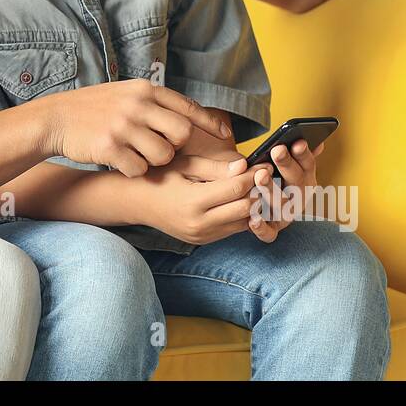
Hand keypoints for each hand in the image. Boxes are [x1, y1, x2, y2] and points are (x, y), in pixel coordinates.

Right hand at [39, 80, 233, 176]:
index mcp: (144, 90)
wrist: (57, 118)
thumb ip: (154, 101)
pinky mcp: (110, 147)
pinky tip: (122, 162)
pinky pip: (139, 169)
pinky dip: (135, 171)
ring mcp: (123, 126)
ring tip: (138, 155)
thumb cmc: (94, 108)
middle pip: (181, 134)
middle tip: (162, 149)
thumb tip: (189, 114)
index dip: (209, 123)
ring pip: (163, 155)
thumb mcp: (125, 93)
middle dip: (177, 147)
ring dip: (156, 162)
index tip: (225, 134)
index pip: (187, 106)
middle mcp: (137, 105)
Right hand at [137, 153, 281, 244]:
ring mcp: (203, 235)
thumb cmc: (161, 177)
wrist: (138, 203)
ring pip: (244, 222)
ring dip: (255, 205)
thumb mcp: (185, 165)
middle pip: (245, 209)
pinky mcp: (205, 241)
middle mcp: (200, 223)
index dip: (254, 176)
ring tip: (260, 188)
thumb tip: (244, 165)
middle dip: (259, 191)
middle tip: (267, 176)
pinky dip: (243, 215)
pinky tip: (245, 199)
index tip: (265, 164)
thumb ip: (215, 167)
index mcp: (193, 201)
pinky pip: (233, 229)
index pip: (235, 189)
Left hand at [248, 139, 325, 237]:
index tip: (298, 142)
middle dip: (287, 165)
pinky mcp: (272, 230)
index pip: (308, 165)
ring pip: (281, 206)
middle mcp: (299, 198)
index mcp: (306, 179)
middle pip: (296, 182)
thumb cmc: (275, 178)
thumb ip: (301, 153)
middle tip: (277, 150)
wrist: (262, 206)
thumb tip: (319, 142)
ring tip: (260, 176)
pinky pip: (268, 233)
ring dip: (271, 191)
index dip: (304, 154)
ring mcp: (286, 216)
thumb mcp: (288, 163)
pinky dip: (261, 228)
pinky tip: (253, 219)